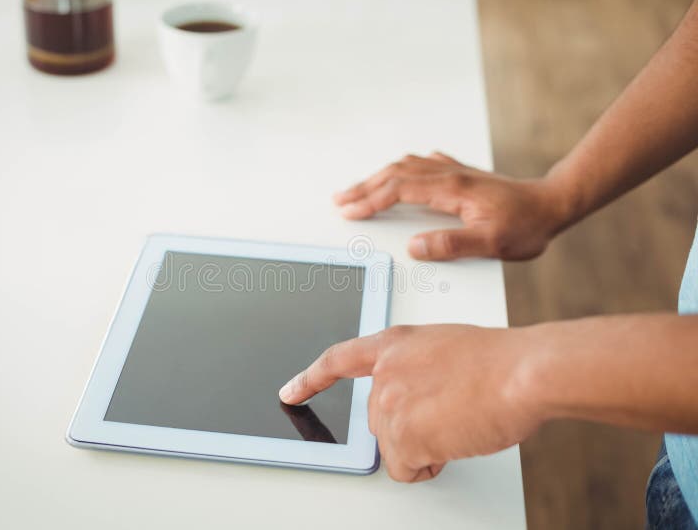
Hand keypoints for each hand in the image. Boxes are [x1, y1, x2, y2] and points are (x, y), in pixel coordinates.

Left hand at [279, 325, 540, 482]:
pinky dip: (426, 466)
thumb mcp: (444, 348)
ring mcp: (389, 404)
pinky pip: (404, 468)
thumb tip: (421, 396)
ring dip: (424, 445)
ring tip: (459, 423)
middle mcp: (384, 373)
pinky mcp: (402, 436)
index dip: (312, 378)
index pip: (339, 360)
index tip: (291, 391)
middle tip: (449, 415)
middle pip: (378, 419)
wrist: (521, 373)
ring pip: (394, 445)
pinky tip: (453, 441)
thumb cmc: (498, 360)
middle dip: (410, 427)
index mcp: (394, 344)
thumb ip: (418, 367)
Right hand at [334, 152, 568, 260]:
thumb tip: (416, 247)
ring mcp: (454, 172)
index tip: (350, 212)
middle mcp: (448, 175)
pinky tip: (402, 172)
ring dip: (378, 177)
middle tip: (341, 200)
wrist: (553, 204)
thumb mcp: (492, 244)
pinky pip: (422, 165)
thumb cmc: (527, 225)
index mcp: (450, 190)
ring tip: (359, 189)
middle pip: (394, 175)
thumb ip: (451, 245)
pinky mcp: (462, 175)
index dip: (370, 201)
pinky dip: (402, 169)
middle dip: (363, 188)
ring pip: (405, 167)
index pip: (398, 191)